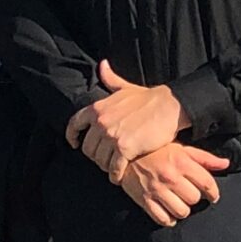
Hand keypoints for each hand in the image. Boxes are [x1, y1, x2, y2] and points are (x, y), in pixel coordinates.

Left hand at [68, 60, 190, 182]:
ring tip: (114, 168)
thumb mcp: (125, 87)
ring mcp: (112, 135)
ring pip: (100, 160)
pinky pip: (114, 168)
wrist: (168, 106)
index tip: (74, 143)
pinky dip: (116, 175)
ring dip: (106, 166)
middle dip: (95, 155)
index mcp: (98, 108)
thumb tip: (103, 65)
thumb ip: (111, 79)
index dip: (72, 136)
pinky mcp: (125, 148)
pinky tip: (120, 176)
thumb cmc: (148, 98)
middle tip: (104, 159)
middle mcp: (101, 122)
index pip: (75, 124)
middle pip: (87, 148)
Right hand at [119, 142, 228, 227]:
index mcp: (181, 161)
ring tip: (178, 202)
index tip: (212, 195)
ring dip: (182, 209)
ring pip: (182, 212)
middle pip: (195, 199)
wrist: (124, 154)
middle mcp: (170, 177)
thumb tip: (226, 163)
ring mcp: (157, 190)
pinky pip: (163, 219)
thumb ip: (204, 158)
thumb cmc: (156, 150)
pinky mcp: (144, 200)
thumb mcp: (180, 149)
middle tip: (189, 193)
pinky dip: (168, 219)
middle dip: (194, 197)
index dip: (213, 192)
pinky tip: (168, 211)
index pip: (207, 184)